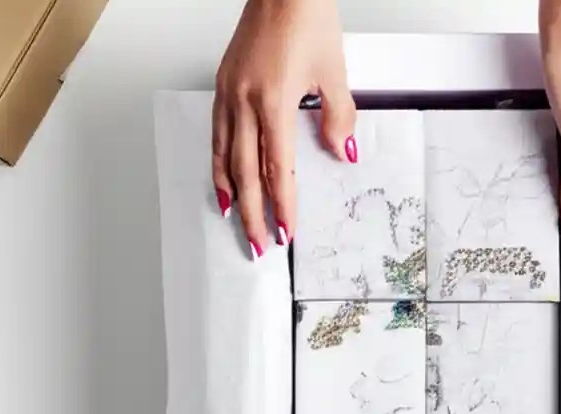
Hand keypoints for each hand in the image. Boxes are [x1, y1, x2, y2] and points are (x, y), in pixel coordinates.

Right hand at [214, 0, 356, 259]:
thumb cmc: (307, 19)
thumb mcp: (334, 71)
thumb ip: (339, 117)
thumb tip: (344, 152)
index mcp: (273, 101)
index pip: (278, 168)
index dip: (282, 204)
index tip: (286, 230)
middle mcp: (244, 100)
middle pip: (246, 172)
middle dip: (252, 213)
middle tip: (258, 244)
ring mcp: (229, 93)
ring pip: (224, 155)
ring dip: (230, 193)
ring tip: (233, 221)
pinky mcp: (223, 84)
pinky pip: (217, 134)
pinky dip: (219, 162)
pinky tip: (223, 178)